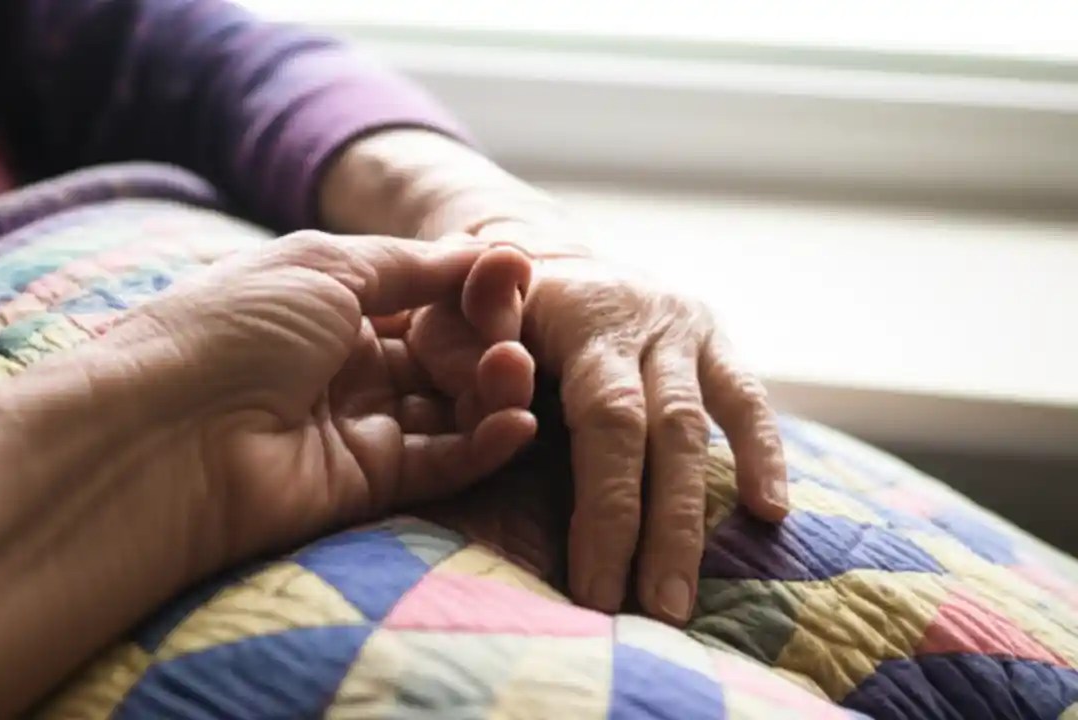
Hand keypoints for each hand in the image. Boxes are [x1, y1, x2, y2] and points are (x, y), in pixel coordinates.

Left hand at [88, 232, 537, 570]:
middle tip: (510, 330)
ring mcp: (356, 421)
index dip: (466, 283)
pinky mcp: (366, 482)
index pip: (421, 291)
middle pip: (443, 348)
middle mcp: (344, 360)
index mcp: (325, 300)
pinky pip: (442, 462)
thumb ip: (407, 264)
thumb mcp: (321, 266)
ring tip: (511, 372)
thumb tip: (478, 250)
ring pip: (451, 405)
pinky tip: (516, 424)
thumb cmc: (229, 330)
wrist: (165, 435)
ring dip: (492, 387)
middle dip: (484, 335)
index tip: (512, 268)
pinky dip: (483, 445)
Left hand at [409, 220, 788, 623]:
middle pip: (662, 432)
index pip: (606, 417)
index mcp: (578, 309)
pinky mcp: (716, 342)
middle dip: (655, 529)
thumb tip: (506, 367)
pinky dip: (764, 454)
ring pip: (701, 428)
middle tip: (648, 614)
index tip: (590, 589)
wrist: (544, 265)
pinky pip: (747, 400)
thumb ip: (464, 343)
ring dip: (692, 519)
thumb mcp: (452, 316)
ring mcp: (685, 328)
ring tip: (678, 602)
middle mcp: (643, 315)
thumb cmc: (482, 314)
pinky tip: (771, 515)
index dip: (605, 504)